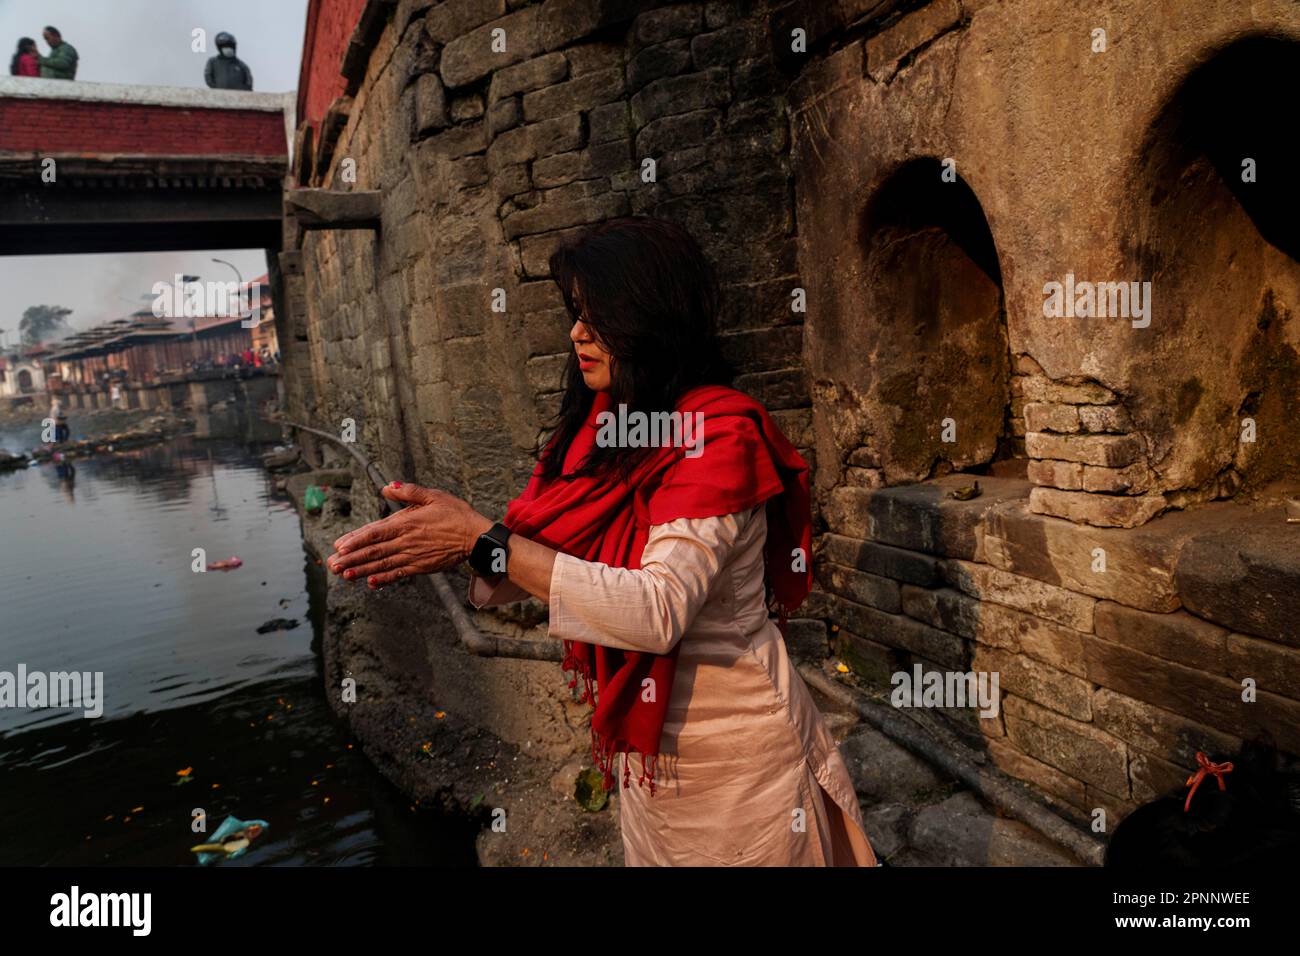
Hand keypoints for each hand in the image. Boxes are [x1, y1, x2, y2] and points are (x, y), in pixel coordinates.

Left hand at [327, 481, 492, 588]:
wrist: (476, 537)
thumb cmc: (455, 514)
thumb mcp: (434, 496)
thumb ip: (409, 492)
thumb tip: (387, 487)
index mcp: (407, 522)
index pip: (375, 532)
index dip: (356, 540)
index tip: (339, 545)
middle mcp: (407, 541)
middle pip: (374, 551)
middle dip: (351, 558)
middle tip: (333, 564)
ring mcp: (413, 556)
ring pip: (382, 564)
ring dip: (361, 570)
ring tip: (344, 575)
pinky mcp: (421, 567)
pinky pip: (399, 574)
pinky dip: (384, 579)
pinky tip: (370, 583)